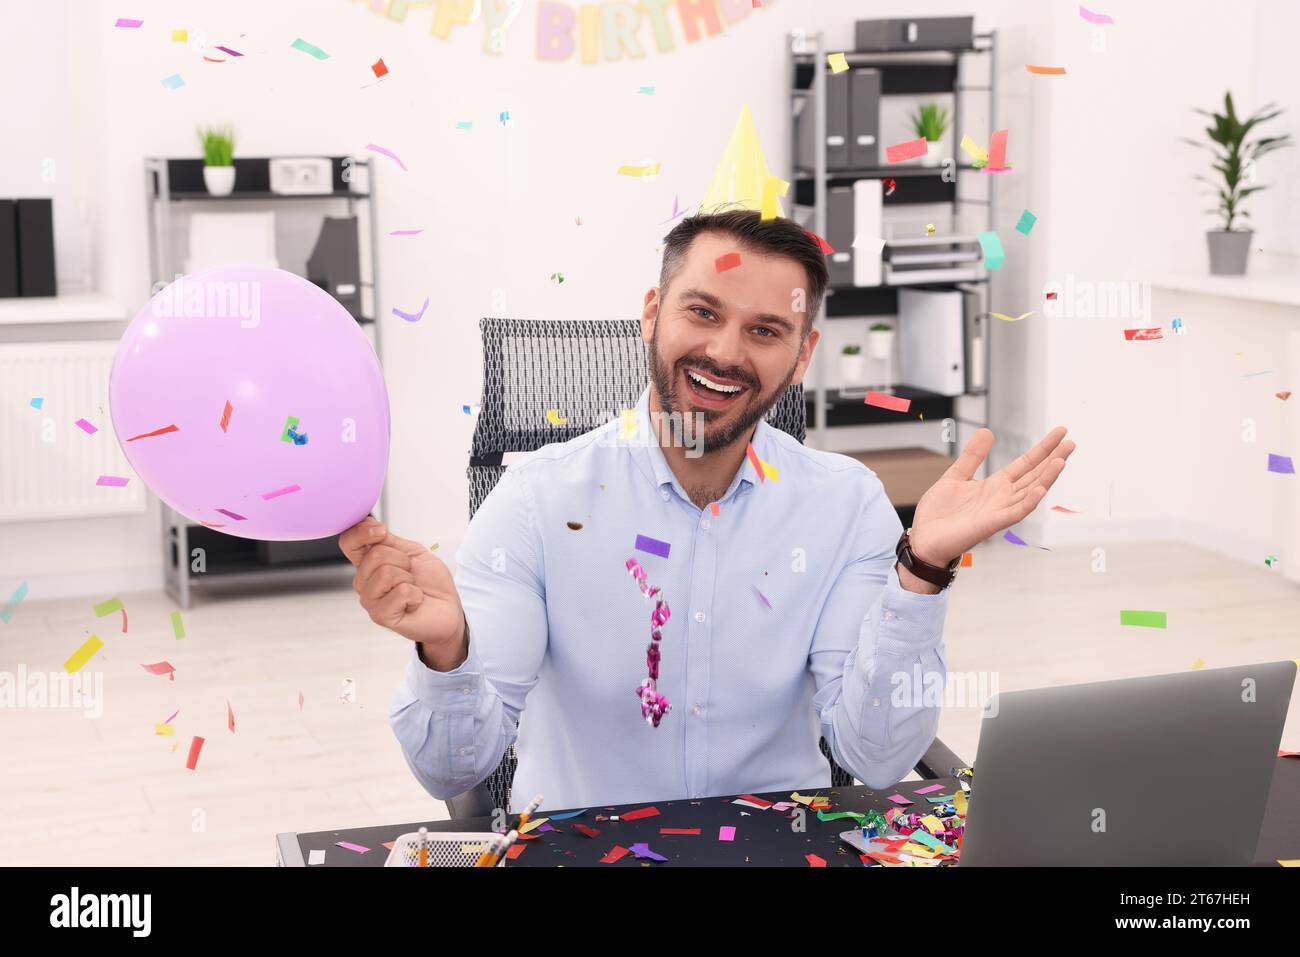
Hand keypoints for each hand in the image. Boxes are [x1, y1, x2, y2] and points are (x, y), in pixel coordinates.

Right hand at [339, 516, 467, 668]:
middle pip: (374, 555)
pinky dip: (415, 594)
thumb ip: (388, 540)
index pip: (348, 542)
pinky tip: (414, 602)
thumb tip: (367, 523)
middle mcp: (364, 582)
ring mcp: (370, 600)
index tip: (381, 532)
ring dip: (409, 578)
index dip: (361, 532)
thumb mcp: (411, 552)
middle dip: (402, 560)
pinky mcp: (380, 615)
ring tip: (412, 588)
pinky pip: (400, 592)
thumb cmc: (430, 582)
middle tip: (411, 573)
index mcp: (368, 564)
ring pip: (386, 573)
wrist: (447, 608)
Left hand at [908, 426, 1075, 564]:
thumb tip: (987, 431)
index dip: (1043, 448)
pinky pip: (1014, 513)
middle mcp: (1002, 498)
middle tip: (1071, 442)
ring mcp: (999, 511)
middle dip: (1052, 459)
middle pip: (1034, 475)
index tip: (1061, 432)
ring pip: (1030, 493)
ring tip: (1061, 460)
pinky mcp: (990, 524)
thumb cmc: (939, 513)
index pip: (1025, 464)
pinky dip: (1028, 502)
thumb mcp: (955, 476)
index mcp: (995, 486)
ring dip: (1046, 478)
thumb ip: (973, 456)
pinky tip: (1040, 489)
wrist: (924, 538)